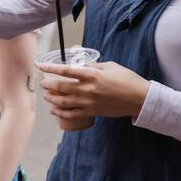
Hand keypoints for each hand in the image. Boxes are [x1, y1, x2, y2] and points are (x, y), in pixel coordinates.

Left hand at [36, 59, 150, 120]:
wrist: (139, 98)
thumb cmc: (126, 79)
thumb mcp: (110, 66)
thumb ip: (94, 66)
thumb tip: (82, 66)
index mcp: (92, 75)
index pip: (65, 71)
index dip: (50, 69)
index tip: (41, 66)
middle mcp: (88, 89)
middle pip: (61, 87)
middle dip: (48, 85)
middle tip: (43, 83)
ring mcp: (89, 102)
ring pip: (63, 102)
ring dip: (52, 99)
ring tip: (47, 96)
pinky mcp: (92, 112)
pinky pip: (72, 114)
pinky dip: (60, 113)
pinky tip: (54, 111)